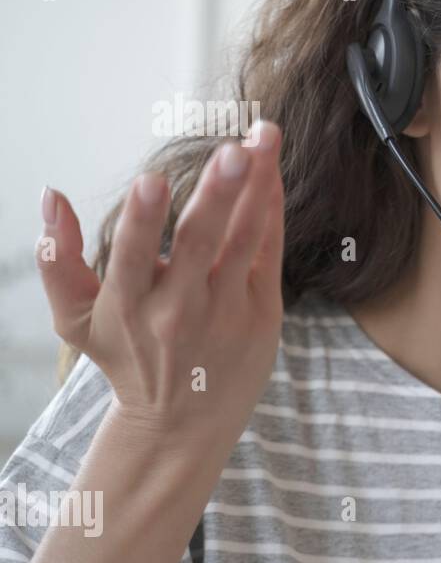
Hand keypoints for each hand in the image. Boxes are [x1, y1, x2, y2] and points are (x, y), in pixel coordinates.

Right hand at [34, 120, 285, 450]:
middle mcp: (181, 309)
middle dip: (217, 195)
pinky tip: (270, 170)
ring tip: (264, 138)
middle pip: (202, 244)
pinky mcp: (264, 313)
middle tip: (233, 151)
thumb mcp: (76, 320)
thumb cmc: (127, 359)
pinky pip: (268, 251)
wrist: (183, 425)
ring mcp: (228, 311)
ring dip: (257, 186)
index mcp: (129, 306)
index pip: (134, 257)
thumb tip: (49, 195)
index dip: (143, 220)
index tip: (152, 180)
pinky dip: (270, 209)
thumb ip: (56, 260)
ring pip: (245, 240)